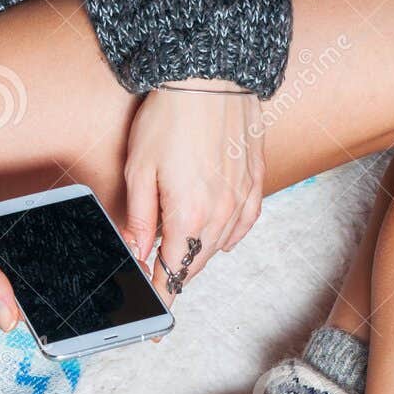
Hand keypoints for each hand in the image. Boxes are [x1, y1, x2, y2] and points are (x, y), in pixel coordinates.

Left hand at [123, 80, 264, 302]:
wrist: (210, 72)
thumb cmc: (170, 115)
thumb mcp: (139, 170)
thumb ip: (140, 219)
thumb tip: (138, 254)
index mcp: (188, 215)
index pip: (173, 271)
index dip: (162, 297)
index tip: (156, 321)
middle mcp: (220, 213)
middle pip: (196, 263)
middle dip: (176, 273)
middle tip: (160, 278)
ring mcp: (241, 197)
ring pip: (220, 245)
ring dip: (199, 254)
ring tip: (181, 252)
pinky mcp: (254, 180)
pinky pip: (245, 223)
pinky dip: (230, 235)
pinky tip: (219, 238)